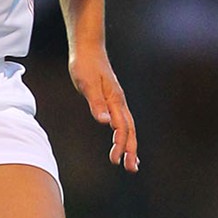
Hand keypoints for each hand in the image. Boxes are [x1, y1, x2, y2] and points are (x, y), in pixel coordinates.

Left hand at [69, 48, 139, 171]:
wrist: (87, 49)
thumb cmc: (85, 65)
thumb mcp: (87, 83)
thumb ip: (96, 102)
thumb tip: (105, 122)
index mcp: (115, 100)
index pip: (121, 127)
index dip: (120, 144)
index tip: (115, 160)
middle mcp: (119, 102)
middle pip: (130, 130)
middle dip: (131, 150)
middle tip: (131, 169)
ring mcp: (117, 101)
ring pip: (128, 127)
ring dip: (130, 145)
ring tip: (132, 164)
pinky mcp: (111, 100)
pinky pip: (122, 122)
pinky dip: (124, 135)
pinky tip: (121, 143)